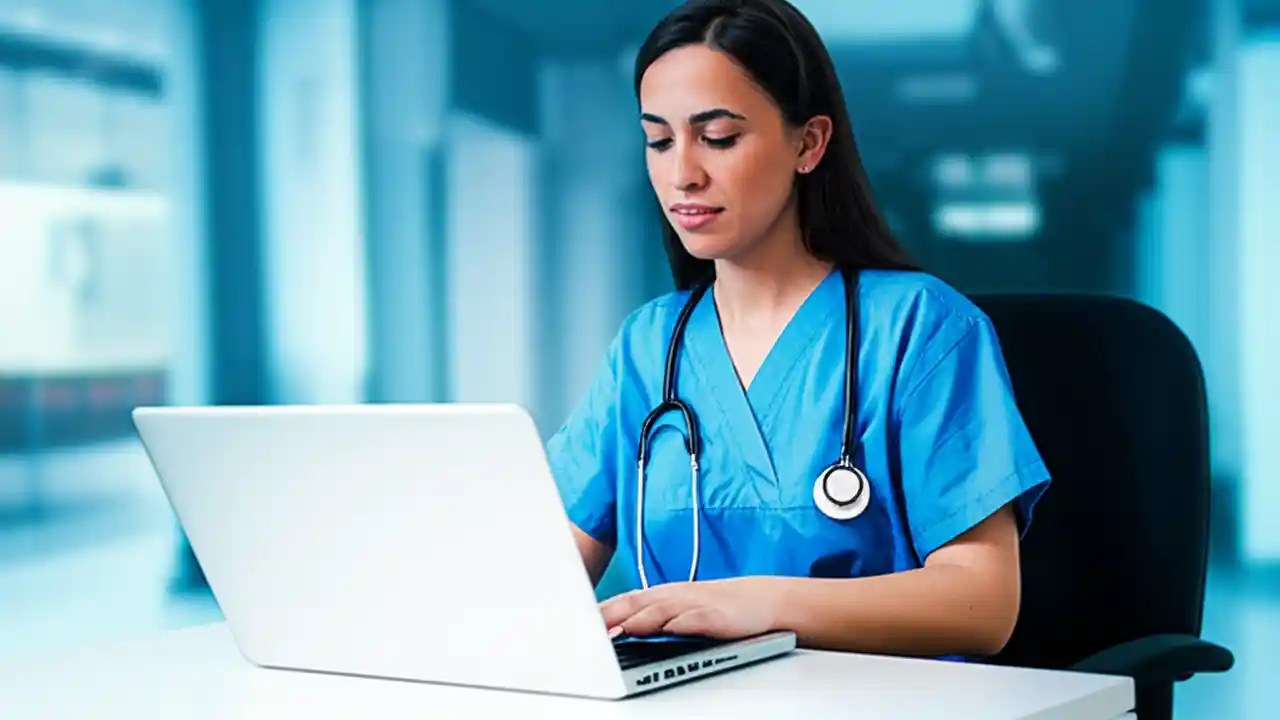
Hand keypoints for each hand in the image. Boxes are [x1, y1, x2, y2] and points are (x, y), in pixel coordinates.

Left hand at [600, 577, 782, 639]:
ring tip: (623, 629)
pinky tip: (671, 629)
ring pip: (663, 610)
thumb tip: (611, 628)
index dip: (599, 611)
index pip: (623, 601)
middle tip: (589, 629)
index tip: (576, 623)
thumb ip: (646, 616)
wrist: (759, 599)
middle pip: (636, 604)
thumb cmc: (712, 605)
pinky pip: (697, 619)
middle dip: (612, 615)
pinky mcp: (716, 616)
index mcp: (660, 595)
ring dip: (642, 619)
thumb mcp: (676, 607)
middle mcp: (673, 596)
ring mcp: (694, 604)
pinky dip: (682, 623)